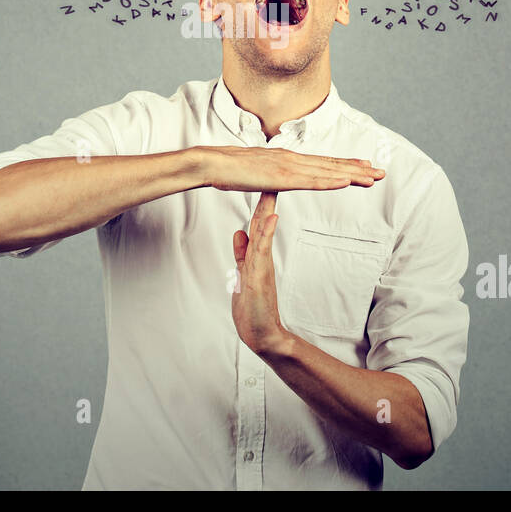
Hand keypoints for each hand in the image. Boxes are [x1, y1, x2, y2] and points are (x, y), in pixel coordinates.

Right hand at [202, 146, 384, 193]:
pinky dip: (330, 181)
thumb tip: (278, 179)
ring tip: (373, 178)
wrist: (213, 163)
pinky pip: (311, 181)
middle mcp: (292, 159)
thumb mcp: (258, 173)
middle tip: (381, 172)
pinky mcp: (281, 178)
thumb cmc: (231, 170)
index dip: (345, 165)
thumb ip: (272, 176)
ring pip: (327, 172)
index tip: (364, 167)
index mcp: (287, 159)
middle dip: (358, 169)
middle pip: (331, 165)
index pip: (322, 163)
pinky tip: (346, 182)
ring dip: (352, 175)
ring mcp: (288, 167)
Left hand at [231, 192, 288, 355]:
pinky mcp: (260, 277)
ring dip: (266, 211)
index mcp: (256, 257)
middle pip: (263, 224)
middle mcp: (261, 258)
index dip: (258, 204)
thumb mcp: (242, 275)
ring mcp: (261, 267)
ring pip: (263, 233)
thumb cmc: (253, 309)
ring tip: (272, 189)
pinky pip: (262, 251)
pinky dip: (265, 233)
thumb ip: (242, 253)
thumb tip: (238, 232)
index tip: (262, 183)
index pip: (258, 225)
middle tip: (272, 175)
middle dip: (266, 200)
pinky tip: (271, 219)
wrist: (262, 336)